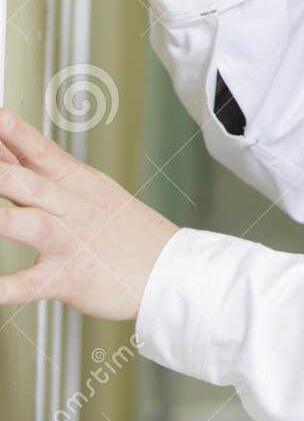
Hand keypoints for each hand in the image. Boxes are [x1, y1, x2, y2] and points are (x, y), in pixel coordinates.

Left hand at [0, 109, 177, 320]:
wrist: (170, 268)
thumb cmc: (128, 231)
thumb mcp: (94, 192)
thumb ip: (48, 176)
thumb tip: (12, 154)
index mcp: (77, 183)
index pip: (40, 151)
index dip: (13, 133)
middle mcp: (71, 208)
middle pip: (27, 182)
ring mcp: (70, 242)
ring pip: (30, 225)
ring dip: (2, 221)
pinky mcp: (70, 278)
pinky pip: (34, 283)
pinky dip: (8, 287)